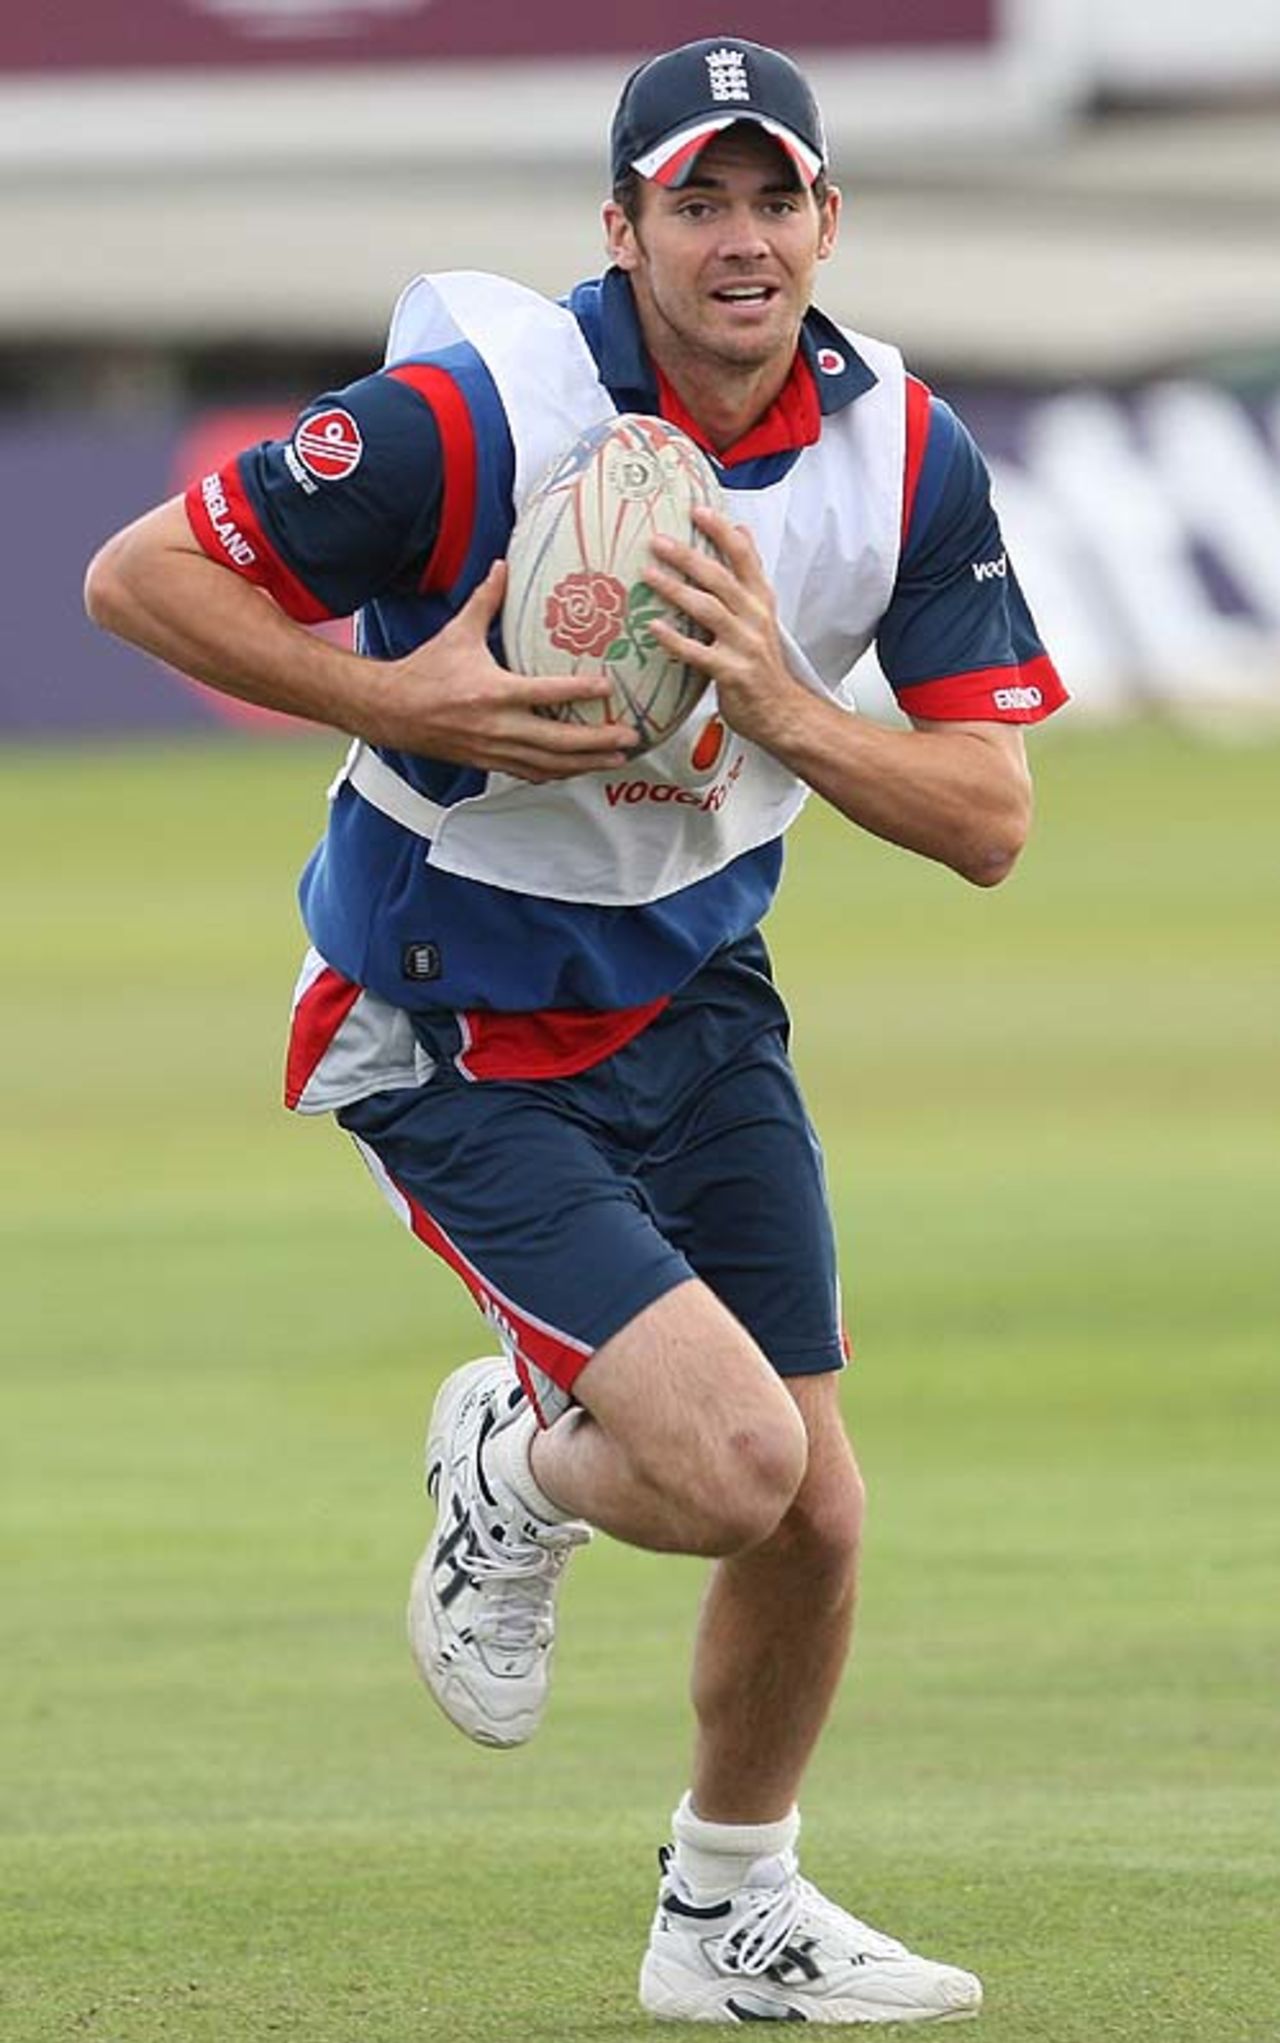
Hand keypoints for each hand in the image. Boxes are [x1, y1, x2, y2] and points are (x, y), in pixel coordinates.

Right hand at [366, 562, 640, 780]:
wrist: (392, 712)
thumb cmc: (426, 670)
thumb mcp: (457, 631)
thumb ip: (486, 600)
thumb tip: (503, 564)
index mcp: (492, 692)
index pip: (545, 693)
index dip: (579, 691)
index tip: (609, 688)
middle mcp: (497, 727)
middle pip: (558, 741)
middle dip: (597, 742)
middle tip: (630, 736)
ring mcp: (495, 750)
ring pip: (550, 764)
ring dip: (587, 764)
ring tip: (619, 758)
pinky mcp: (490, 763)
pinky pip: (532, 773)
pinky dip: (560, 773)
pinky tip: (582, 770)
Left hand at [645, 508, 807, 754]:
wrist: (782, 712)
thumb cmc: (763, 664)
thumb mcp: (762, 613)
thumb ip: (749, 574)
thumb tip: (742, 531)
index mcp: (760, 600)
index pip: (744, 556)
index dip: (722, 531)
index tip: (698, 510)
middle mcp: (754, 618)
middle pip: (720, 578)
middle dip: (688, 556)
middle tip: (658, 541)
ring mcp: (744, 645)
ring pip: (708, 609)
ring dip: (675, 590)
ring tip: (648, 575)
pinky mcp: (732, 672)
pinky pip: (698, 652)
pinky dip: (674, 639)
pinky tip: (653, 626)